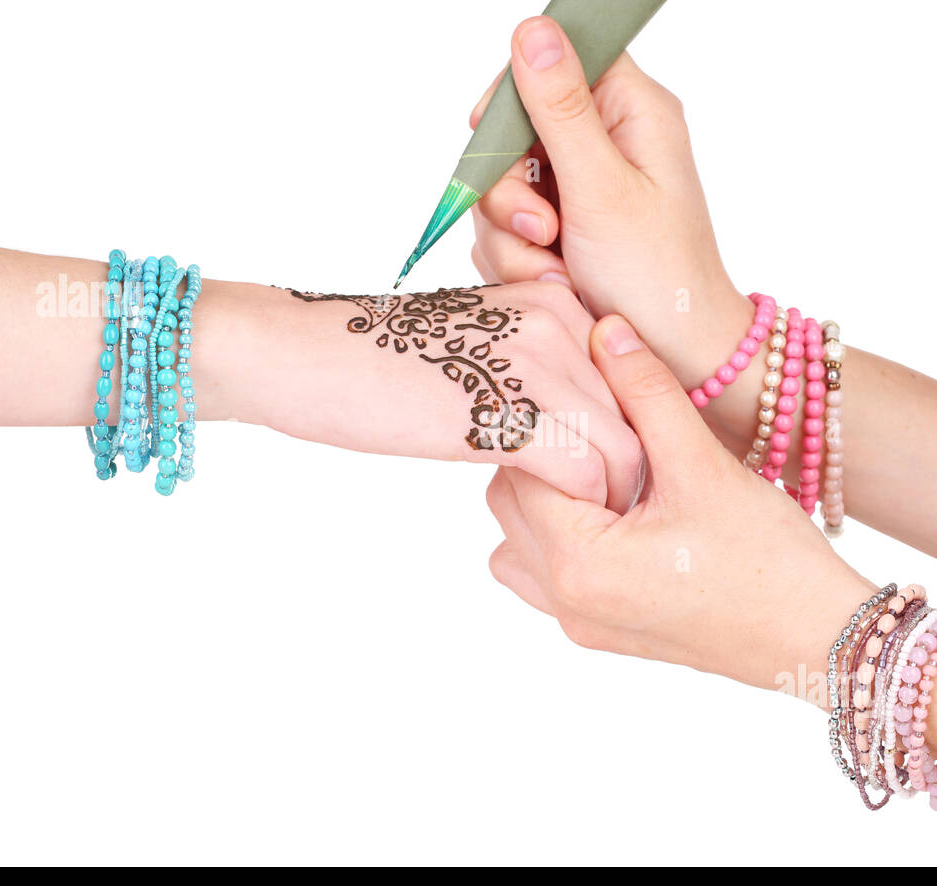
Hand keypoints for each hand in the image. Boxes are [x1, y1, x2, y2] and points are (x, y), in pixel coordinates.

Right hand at [241, 280, 642, 512]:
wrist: (299, 353)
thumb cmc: (371, 359)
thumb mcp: (469, 345)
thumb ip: (527, 368)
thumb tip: (564, 426)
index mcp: (553, 300)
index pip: (628, 381)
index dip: (624, 439)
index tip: (609, 483)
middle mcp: (559, 321)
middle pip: (637, 417)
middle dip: (628, 477)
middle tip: (605, 521)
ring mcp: (539, 363)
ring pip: (623, 452)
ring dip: (607, 503)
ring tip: (581, 534)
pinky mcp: (511, 411)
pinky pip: (583, 476)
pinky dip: (575, 514)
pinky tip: (543, 529)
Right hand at [467, 16, 751, 391]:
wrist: (676, 360)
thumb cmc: (657, 277)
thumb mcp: (604, 189)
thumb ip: (562, 110)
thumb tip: (532, 29)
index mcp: (631, 113)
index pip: (557, 59)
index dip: (514, 94)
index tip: (492, 136)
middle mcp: (604, 143)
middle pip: (515, 130)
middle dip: (510, 189)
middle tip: (542, 229)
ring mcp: (578, 190)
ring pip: (501, 189)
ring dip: (515, 237)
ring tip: (555, 270)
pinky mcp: (560, 233)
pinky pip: (506, 231)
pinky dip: (519, 262)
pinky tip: (553, 285)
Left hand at [485, 314, 872, 691]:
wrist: (815, 635)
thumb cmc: (768, 558)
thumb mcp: (701, 464)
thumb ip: (645, 391)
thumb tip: (603, 329)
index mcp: (578, 562)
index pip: (520, 468)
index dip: (551, 422)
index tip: (586, 391)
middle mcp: (565, 601)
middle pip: (508, 503)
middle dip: (547, 458)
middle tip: (603, 429)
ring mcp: (580, 623)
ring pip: (519, 541)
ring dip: (549, 499)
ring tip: (612, 472)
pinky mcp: (601, 632)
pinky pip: (548, 575)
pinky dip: (565, 537)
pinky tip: (621, 511)